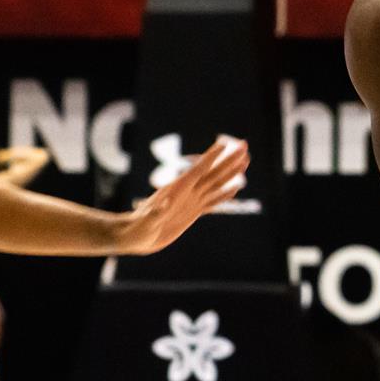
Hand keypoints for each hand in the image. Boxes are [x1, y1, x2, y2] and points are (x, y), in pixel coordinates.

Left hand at [117, 136, 249, 254]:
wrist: (134, 237)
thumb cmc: (136, 229)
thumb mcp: (145, 222)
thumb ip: (154, 214)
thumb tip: (163, 205)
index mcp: (177, 189)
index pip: (198, 169)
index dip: (211, 157)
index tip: (225, 144)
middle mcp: (187, 191)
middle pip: (213, 173)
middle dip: (229, 160)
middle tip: (245, 146)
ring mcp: (191, 201)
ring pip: (216, 184)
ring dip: (231, 173)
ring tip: (245, 161)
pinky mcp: (192, 212)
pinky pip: (213, 201)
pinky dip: (225, 194)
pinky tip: (235, 188)